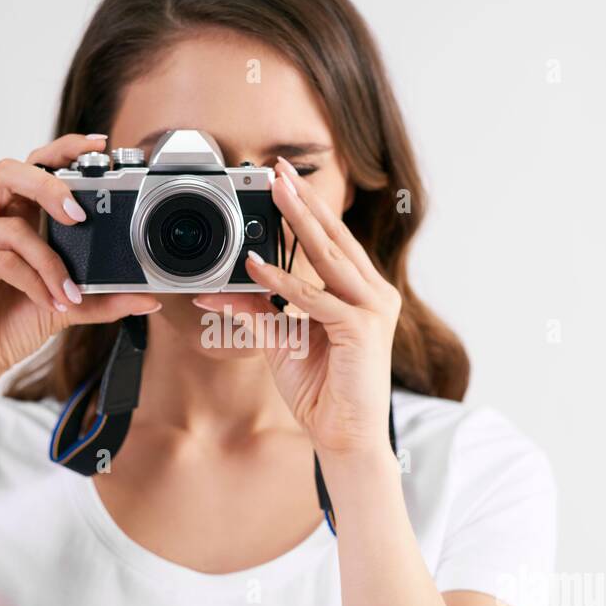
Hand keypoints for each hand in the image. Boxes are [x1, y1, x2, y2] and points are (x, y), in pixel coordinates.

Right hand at [0, 133, 159, 403]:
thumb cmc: (6, 327)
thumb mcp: (65, 307)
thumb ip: (102, 299)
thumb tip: (147, 298)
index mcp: (10, 217)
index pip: (33, 167)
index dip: (63, 149)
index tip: (100, 147)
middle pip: (10, 171)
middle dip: (50, 186)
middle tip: (81, 215)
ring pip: (10, 224)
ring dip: (49, 260)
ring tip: (69, 291)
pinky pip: (0, 260)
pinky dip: (33, 282)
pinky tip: (47, 301)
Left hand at [194, 157, 399, 457]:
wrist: (344, 437)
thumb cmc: (322, 391)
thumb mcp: (285, 340)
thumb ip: (265, 310)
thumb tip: (232, 287)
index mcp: (361, 293)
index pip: (333, 241)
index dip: (308, 208)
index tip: (284, 179)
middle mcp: (373, 295)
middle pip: (335, 237)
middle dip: (304, 201)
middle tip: (278, 169)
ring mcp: (371, 310)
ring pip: (329, 257)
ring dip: (299, 222)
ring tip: (276, 192)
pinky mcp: (360, 330)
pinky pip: (314, 299)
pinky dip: (284, 281)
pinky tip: (258, 266)